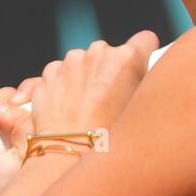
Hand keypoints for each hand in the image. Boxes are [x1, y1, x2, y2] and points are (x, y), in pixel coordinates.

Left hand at [13, 32, 157, 136]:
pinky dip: (64, 84)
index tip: (139, 68)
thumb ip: (140, 86)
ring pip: (83, 61)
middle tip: (110, 99)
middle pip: (110, 53)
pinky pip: (61, 71)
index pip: (145, 40)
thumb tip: (140, 80)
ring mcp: (71, 61)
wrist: (69, 155)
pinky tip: (68, 108)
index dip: (144, 54)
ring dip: (85, 76)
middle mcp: (99, 53)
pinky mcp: (50, 72)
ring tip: (86, 107)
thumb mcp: (138, 111)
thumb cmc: (109, 140)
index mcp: (127, 59)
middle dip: (109, 70)